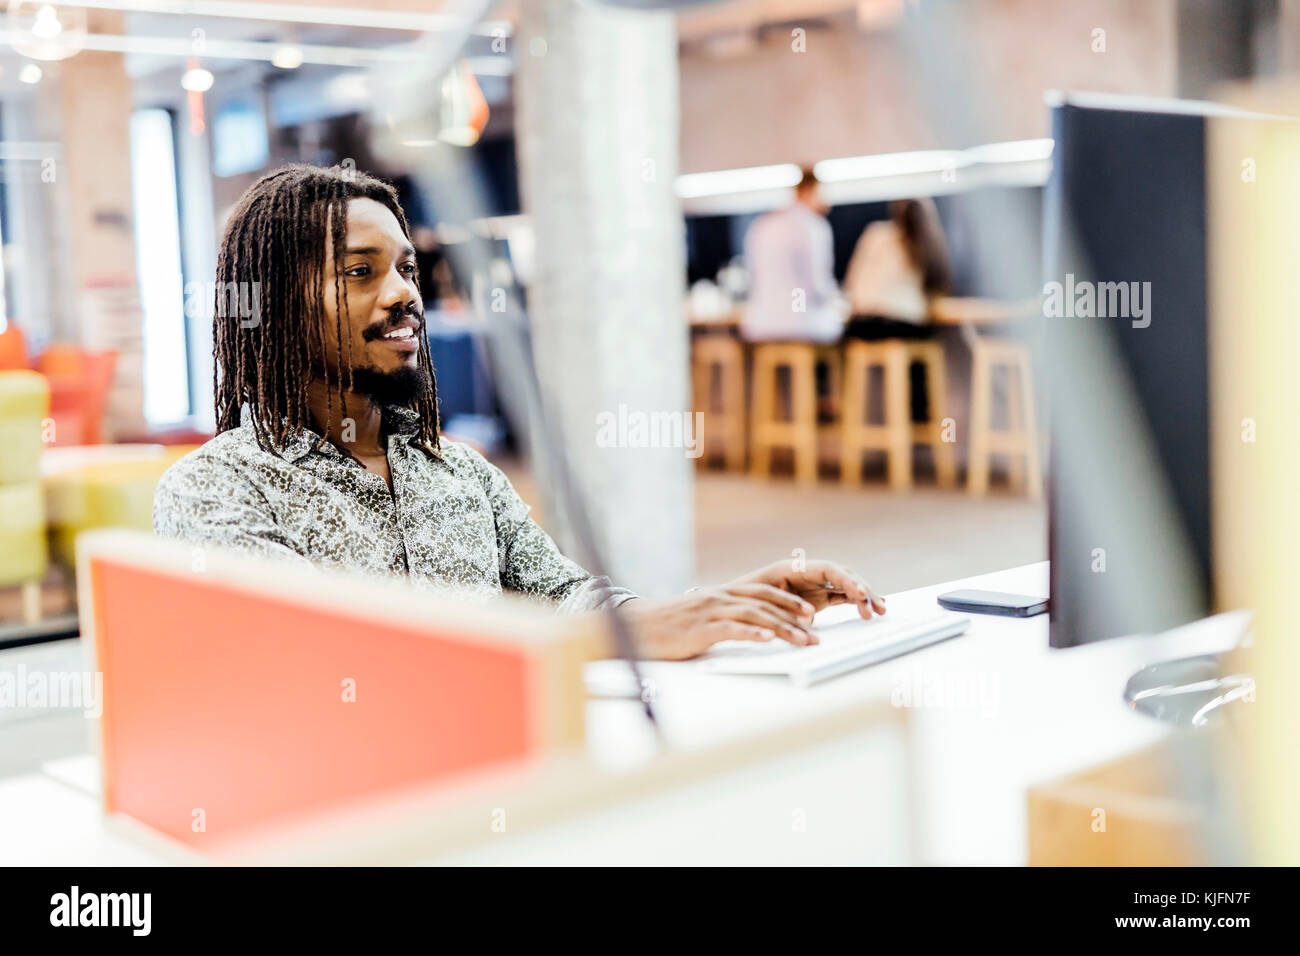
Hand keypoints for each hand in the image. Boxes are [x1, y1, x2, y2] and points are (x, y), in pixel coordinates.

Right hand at [623, 581, 819, 661]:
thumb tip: (752, 631)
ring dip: (782, 628)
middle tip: (815, 632)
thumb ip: (724, 619)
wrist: (635, 626)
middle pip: (765, 603)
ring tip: (802, 640)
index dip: (789, 602)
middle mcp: (719, 598)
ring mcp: (710, 612)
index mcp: (721, 594)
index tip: (809, 615)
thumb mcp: (701, 617)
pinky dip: (752, 633)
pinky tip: (767, 639)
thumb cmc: (668, 626)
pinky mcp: (700, 629)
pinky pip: (731, 629)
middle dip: (793, 617)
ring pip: (754, 615)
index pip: (762, 593)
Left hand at [729, 558, 885, 619]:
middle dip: (861, 589)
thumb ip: (785, 611)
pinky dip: (857, 602)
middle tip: (875, 607)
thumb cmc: (744, 601)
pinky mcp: (818, 598)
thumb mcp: (761, 605)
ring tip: (880, 611)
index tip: (860, 594)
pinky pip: (842, 596)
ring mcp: (814, 585)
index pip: (829, 568)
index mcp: (794, 568)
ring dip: (864, 596)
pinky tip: (870, 611)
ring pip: (846, 585)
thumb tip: (809, 620)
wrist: (733, 604)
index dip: (847, 580)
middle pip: (843, 575)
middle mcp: (808, 573)